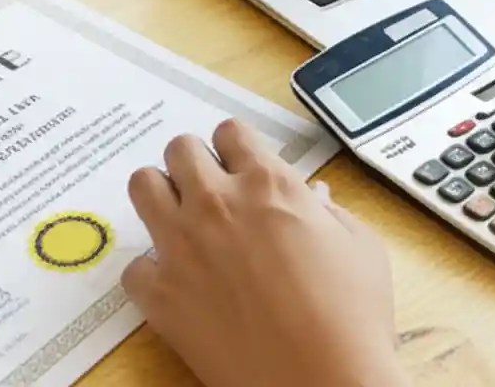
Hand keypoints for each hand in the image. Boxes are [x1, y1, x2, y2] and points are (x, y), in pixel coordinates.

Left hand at [122, 119, 407, 386]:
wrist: (322, 382)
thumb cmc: (351, 320)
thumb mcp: (360, 248)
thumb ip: (329, 211)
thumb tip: (313, 195)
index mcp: (269, 184)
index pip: (230, 132)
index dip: (236, 148)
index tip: (241, 166)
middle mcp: (218, 204)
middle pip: (179, 148)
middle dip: (194, 164)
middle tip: (209, 190)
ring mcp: (182, 246)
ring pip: (142, 185)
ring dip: (161, 196)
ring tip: (182, 221)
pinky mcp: (160, 293)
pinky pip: (134, 265)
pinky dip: (152, 272)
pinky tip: (177, 284)